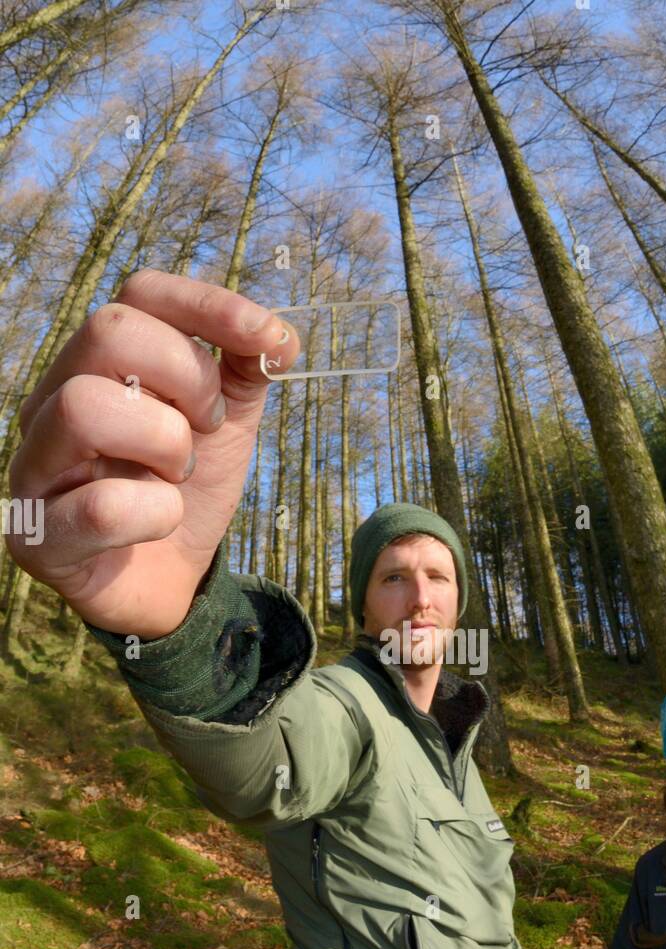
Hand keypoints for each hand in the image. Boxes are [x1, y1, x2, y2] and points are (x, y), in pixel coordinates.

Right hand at [5, 270, 298, 637]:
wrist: (172, 584)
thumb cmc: (185, 493)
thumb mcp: (226, 423)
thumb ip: (246, 370)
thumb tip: (277, 335)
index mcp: (98, 365)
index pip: (139, 293)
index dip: (208, 306)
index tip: (269, 341)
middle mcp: (53, 401)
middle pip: (108, 331)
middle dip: (188, 377)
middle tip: (208, 426)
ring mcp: (35, 466)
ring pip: (85, 407)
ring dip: (164, 443)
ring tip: (176, 477)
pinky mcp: (36, 536)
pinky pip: (99, 508)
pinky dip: (155, 514)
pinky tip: (160, 522)